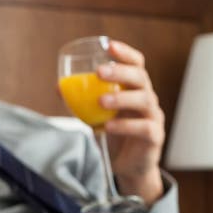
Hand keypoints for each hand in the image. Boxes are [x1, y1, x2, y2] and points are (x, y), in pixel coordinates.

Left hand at [97, 39, 164, 204]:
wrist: (127, 166)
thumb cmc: (113, 135)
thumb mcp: (95, 116)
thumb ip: (81, 102)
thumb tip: (58, 87)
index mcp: (134, 89)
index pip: (136, 64)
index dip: (125, 53)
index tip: (109, 45)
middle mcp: (147, 99)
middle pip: (140, 77)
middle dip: (120, 72)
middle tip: (99, 72)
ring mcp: (154, 117)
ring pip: (145, 100)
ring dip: (121, 97)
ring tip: (101, 102)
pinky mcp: (154, 137)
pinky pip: (143, 127)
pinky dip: (125, 125)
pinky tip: (108, 127)